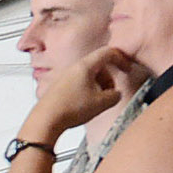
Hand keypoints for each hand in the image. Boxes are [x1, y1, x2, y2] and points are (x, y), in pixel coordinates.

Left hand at [32, 44, 147, 142]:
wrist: (46, 120)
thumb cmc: (69, 108)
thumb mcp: (101, 103)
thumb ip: (115, 96)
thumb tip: (116, 94)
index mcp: (85, 66)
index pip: (107, 52)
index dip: (121, 59)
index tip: (126, 68)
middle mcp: (74, 67)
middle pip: (98, 65)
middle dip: (109, 78)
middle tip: (111, 92)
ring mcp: (65, 76)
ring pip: (88, 75)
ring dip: (98, 85)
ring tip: (98, 101)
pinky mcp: (60, 87)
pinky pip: (79, 83)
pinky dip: (87, 90)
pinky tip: (86, 105)